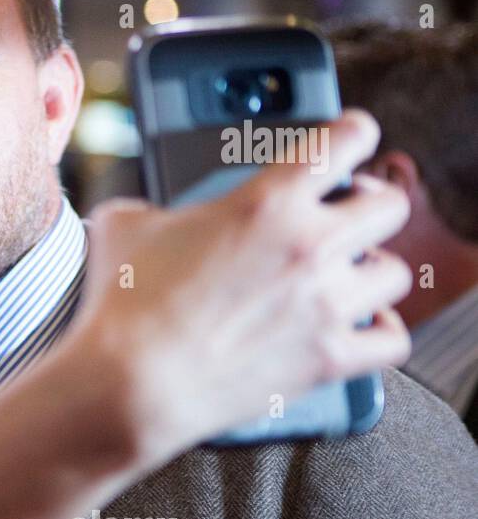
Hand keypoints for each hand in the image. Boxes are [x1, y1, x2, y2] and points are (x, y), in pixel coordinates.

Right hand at [70, 109, 410, 465]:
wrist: (130, 383)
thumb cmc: (124, 304)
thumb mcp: (125, 227)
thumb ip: (153, 209)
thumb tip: (146, 217)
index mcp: (267, 200)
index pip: (347, 139)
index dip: (353, 134)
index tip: (349, 143)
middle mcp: (311, 245)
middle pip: (389, 204)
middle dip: (367, 205)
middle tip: (344, 214)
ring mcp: (328, 305)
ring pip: (394, 272)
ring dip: (370, 270)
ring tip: (345, 277)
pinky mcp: (329, 359)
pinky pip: (393, 340)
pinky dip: (381, 332)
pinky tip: (361, 326)